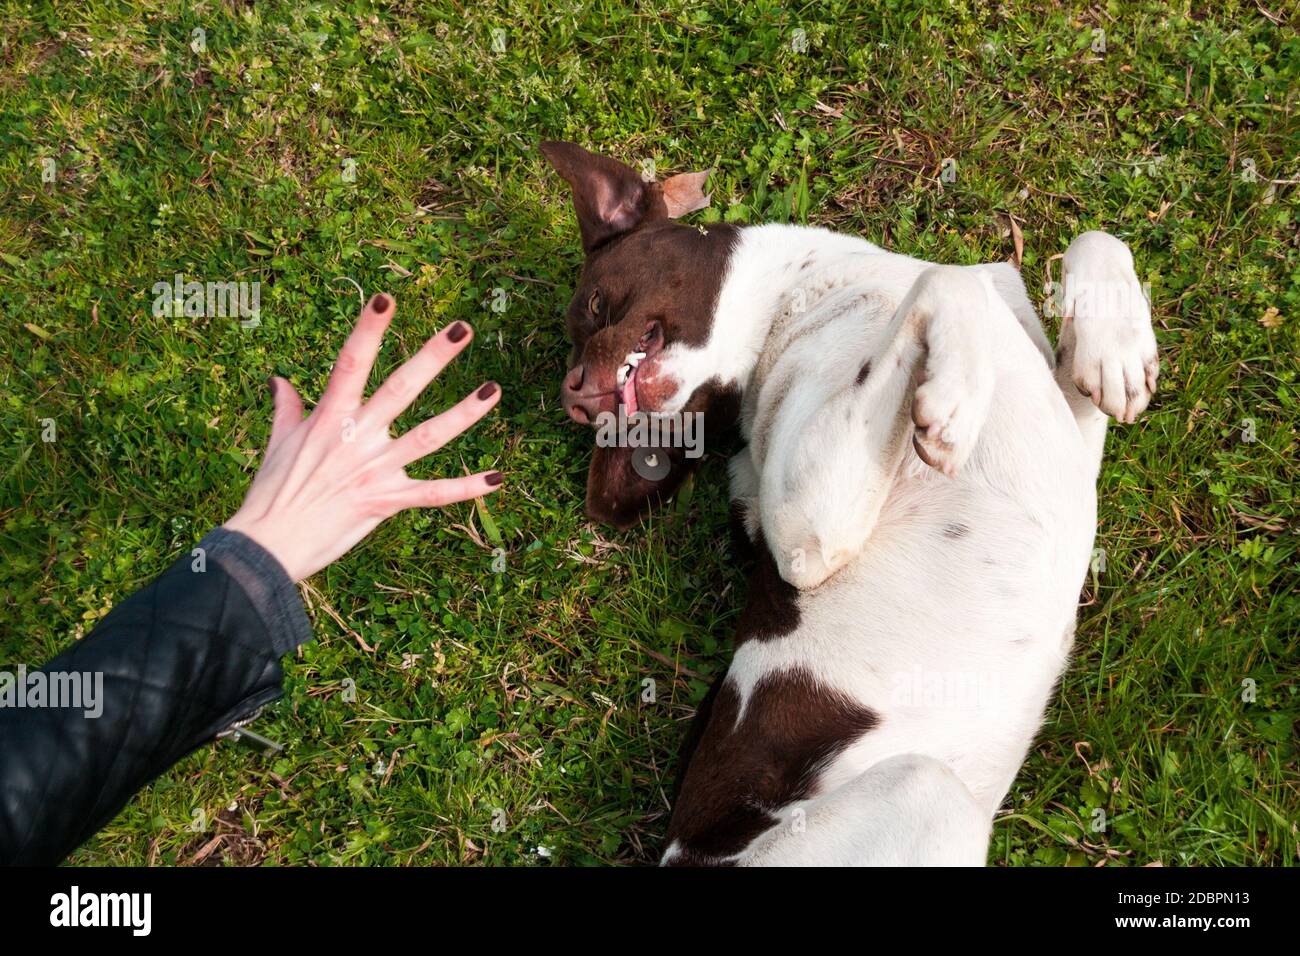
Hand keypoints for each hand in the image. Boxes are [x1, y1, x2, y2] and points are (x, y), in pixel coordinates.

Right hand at [224, 293, 502, 580]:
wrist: (268, 546)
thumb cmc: (270, 494)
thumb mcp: (278, 444)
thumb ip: (287, 408)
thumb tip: (279, 380)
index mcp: (329, 417)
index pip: (351, 362)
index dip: (368, 329)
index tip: (385, 298)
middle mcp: (356, 438)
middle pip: (400, 388)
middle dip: (432, 357)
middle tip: (463, 328)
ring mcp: (375, 469)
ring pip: (428, 436)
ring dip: (464, 413)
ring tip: (494, 389)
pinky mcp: (385, 501)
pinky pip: (433, 493)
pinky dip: (465, 488)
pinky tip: (497, 478)